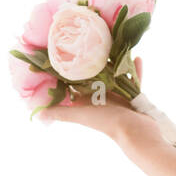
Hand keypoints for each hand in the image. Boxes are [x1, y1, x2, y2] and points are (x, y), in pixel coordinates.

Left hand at [37, 57, 163, 148]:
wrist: (135, 132)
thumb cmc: (106, 123)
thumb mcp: (81, 115)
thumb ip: (61, 113)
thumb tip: (38, 114)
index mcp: (88, 99)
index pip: (76, 82)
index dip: (71, 69)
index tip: (67, 52)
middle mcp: (102, 96)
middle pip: (97, 75)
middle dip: (95, 61)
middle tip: (94, 42)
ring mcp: (119, 95)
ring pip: (116, 74)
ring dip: (116, 63)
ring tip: (115, 47)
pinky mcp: (133, 96)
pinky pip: (134, 79)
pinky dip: (135, 70)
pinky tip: (137, 58)